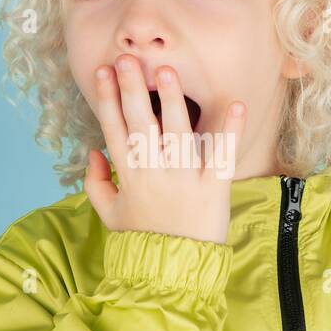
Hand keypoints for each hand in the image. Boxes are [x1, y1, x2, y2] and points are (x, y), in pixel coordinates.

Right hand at [84, 53, 245, 244]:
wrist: (171, 271)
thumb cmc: (140, 239)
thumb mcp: (108, 214)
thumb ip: (95, 182)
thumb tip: (92, 151)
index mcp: (127, 176)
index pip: (113, 128)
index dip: (107, 98)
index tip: (102, 71)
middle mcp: (153, 172)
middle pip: (140, 122)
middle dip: (132, 88)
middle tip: (128, 58)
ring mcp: (183, 179)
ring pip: (176, 132)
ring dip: (172, 100)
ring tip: (167, 71)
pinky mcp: (213, 188)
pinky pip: (222, 155)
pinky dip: (231, 130)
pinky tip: (237, 104)